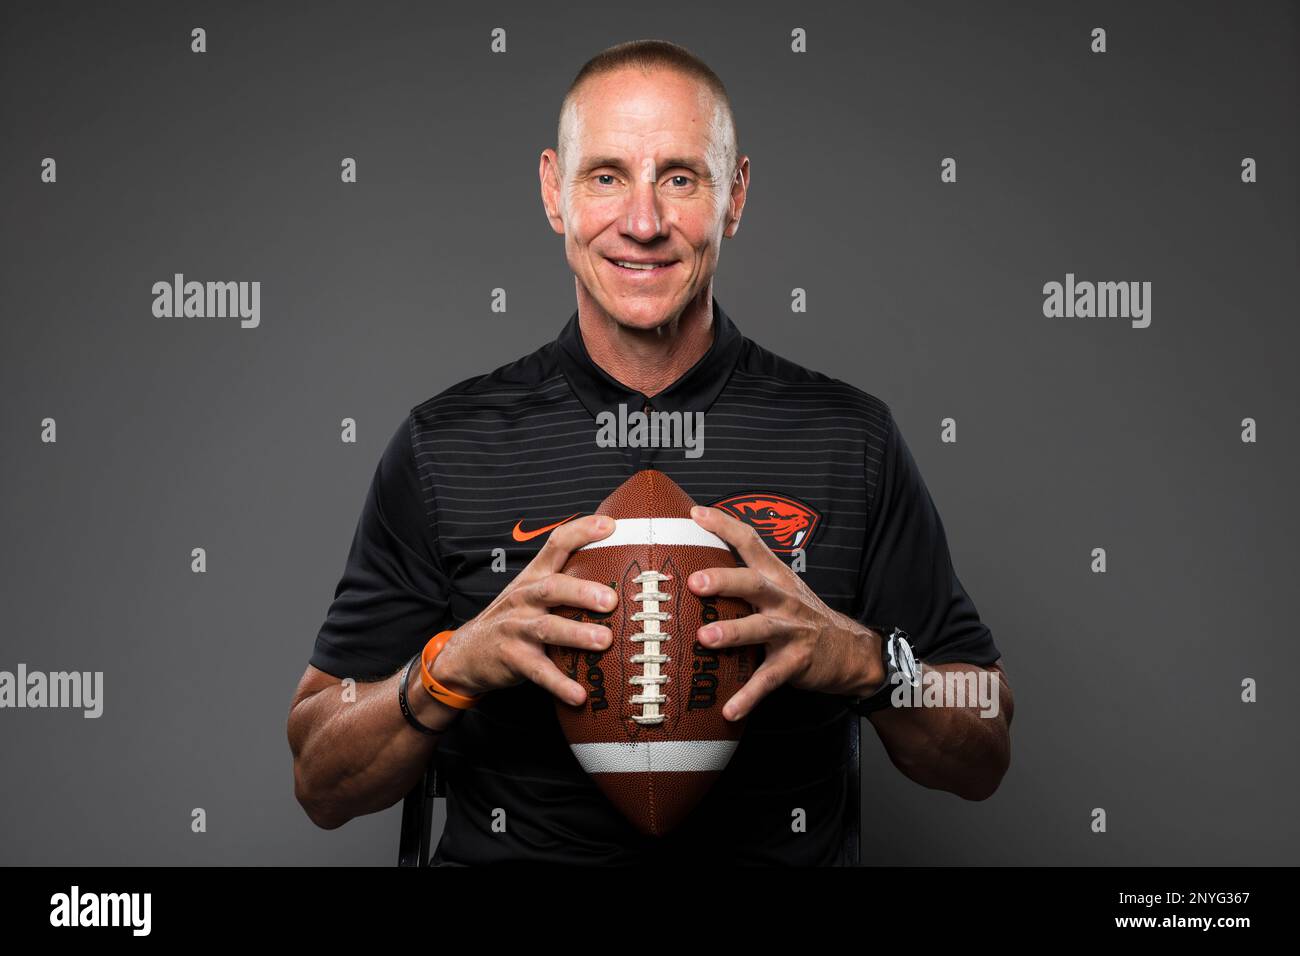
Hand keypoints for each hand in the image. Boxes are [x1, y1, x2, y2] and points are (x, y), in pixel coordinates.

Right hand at [430, 515, 618, 705]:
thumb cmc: (512, 620)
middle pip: (553, 588)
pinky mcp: (512, 658)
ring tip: (604, 641)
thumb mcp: (531, 594)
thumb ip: (566, 582)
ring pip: (547, 628)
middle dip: (583, 592)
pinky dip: (560, 683)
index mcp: (534, 577)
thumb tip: (618, 575)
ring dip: (577, 635)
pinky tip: (579, 695)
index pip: (556, 544)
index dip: (582, 532)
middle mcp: (525, 598)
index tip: (611, 525)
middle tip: (611, 601)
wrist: (465, 653)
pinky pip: (539, 672)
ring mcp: (516, 628)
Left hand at [686, 505, 884, 720]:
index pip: (750, 542)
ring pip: (760, 629)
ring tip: (705, 639)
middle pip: (753, 583)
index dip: (724, 525)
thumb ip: (744, 579)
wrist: (851, 650)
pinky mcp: (796, 663)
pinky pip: (768, 680)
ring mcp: (791, 631)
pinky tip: (729, 710)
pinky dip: (748, 696)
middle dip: (724, 580)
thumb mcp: (779, 590)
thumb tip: (693, 567)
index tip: (695, 513)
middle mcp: (783, 599)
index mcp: (776, 577)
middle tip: (694, 582)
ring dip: (733, 632)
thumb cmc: (801, 617)